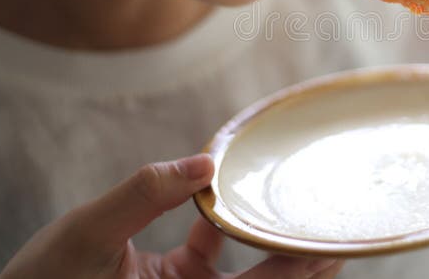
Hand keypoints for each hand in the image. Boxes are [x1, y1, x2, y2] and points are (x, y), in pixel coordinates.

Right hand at [0, 154, 343, 278]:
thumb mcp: (88, 233)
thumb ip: (144, 195)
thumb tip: (203, 161)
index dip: (304, 265)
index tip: (336, 239)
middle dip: (305, 258)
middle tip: (340, 225)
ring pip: (247, 270)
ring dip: (276, 242)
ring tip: (307, 210)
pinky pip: (212, 253)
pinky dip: (227, 226)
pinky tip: (230, 191)